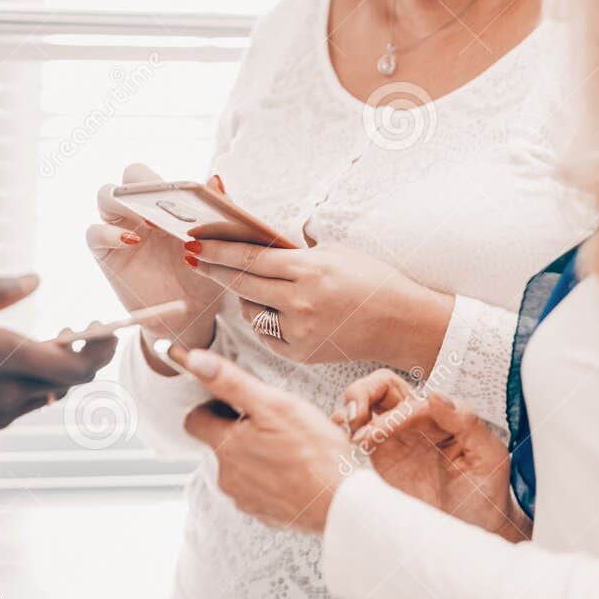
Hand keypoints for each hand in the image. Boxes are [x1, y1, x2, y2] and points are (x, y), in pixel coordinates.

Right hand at [0, 275, 116, 456]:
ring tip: (37, 346)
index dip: (101, 351)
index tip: (105, 330)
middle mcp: (8, 393)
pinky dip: (23, 388)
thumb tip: (34, 280)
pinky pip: (16, 409)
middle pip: (67, 383)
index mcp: (4, 357)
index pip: (79, 367)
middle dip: (78, 357)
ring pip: (44, 398)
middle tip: (73, 331)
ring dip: (50, 373)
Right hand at [88, 163, 225, 353]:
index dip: (161, 180)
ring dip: (122, 200)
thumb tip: (214, 179)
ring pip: (105, 195)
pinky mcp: (106, 252)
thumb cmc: (204, 276)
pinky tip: (132, 241)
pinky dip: (108, 232)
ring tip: (148, 221)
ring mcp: (120, 228)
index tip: (178, 196)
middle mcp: (140, 211)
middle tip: (158, 201)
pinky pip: (94, 233)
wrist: (189, 315)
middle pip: (129, 177)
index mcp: (165, 204)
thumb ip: (217, 213)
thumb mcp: (217, 247)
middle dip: (141, 181)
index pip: (155, 176)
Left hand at [176, 346, 361, 533]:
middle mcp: (228, 476)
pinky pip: (258, 489)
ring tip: (289, 448)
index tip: (239, 404)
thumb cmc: (315, 452)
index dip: (214, 406)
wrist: (342, 501)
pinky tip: (295, 471)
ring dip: (256, 455)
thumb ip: (230, 382)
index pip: (195, 420)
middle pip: (220, 444)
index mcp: (226, 446)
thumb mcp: (274, 403)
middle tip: (274, 424)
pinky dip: (271, 479)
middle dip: (240, 431)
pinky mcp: (265, 513)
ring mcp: (245, 499)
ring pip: (240, 467)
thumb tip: (194, 362)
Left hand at [189, 238, 452, 369]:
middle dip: (215, 270)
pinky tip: (280, 313)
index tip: (195, 245)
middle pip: (243, 284)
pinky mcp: (302, 353)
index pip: (251, 258)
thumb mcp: (335, 253)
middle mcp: (301, 302)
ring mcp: (300, 330)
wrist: (402, 321)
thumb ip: (295, 253)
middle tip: (196, 260)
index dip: (219, 251)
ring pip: (253, 313)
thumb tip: (256, 247)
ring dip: (248, 299)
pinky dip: (268, 322)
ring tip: (263, 290)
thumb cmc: (372, 280)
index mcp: (310, 270)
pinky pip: (268, 335)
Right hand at [340, 369, 527, 541]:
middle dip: (361, 393)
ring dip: (348, 411)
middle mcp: (417, 424)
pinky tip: (340, 442)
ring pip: (365, 408)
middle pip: (381, 388)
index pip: (409, 400)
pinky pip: (358, 436)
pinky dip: (342, 432)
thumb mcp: (490, 456)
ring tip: (345, 431)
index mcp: (443, 417)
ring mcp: (397, 442)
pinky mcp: (381, 463)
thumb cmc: (488, 495)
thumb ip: (467, 422)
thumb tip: (433, 395)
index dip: (392, 415)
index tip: (379, 434)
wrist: (476, 532)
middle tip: (353, 417)